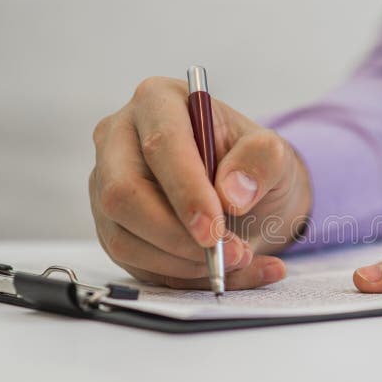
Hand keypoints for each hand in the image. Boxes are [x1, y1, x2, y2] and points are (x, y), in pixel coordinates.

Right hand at [89, 77, 311, 288]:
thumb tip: (232, 192)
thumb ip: (261, 162)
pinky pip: (137, 265)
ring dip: (184, 263)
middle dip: (177, 236)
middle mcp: (119, 140)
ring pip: (124, 238)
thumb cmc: (252, 164)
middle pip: (123, 195)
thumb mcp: (274, 155)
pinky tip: (227, 273)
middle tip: (228, 254)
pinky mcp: (113, 227)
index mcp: (158, 102)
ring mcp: (108, 185)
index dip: (186, 192)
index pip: (160, 146)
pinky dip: (186, 279)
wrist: (246, 193)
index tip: (215, 230)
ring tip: (238, 259)